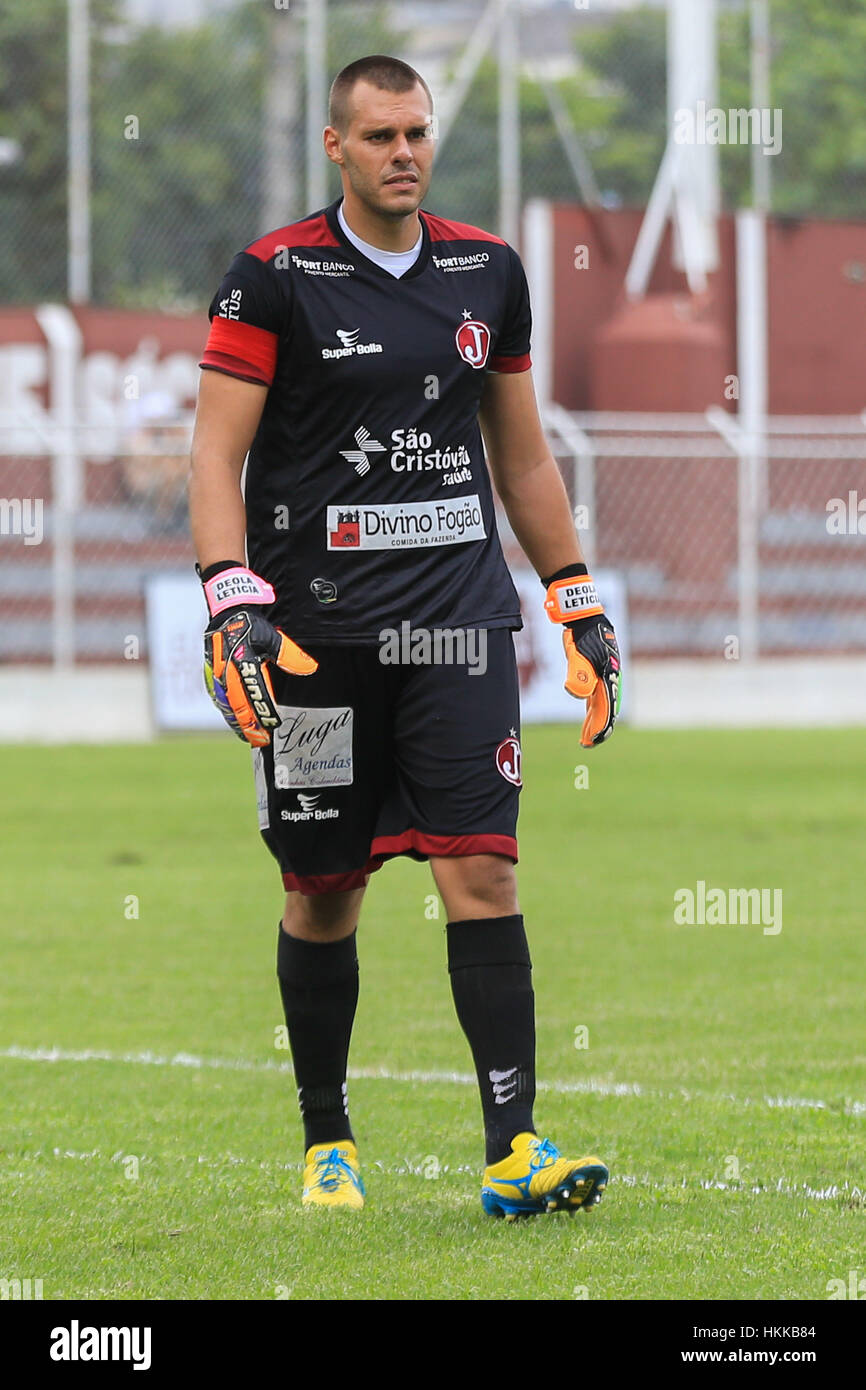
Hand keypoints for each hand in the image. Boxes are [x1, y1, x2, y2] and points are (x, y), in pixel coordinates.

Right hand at [199, 562, 317, 746]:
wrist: (224, 610)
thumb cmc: (250, 623)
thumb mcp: (272, 636)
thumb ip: (290, 654)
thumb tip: (310, 668)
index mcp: (243, 663)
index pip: (257, 694)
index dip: (265, 712)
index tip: (275, 725)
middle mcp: (227, 672)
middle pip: (239, 706)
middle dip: (250, 726)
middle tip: (261, 741)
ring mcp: (216, 675)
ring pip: (227, 706)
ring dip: (237, 722)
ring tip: (247, 736)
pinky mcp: (210, 675)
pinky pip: (219, 699)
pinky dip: (227, 712)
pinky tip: (233, 719)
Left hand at [542, 567, 620, 747]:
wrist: (584, 614)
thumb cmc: (581, 634)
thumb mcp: (577, 652)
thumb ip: (577, 673)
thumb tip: (577, 695)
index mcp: (608, 675)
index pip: (606, 707)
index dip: (600, 726)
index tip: (592, 740)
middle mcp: (610, 677)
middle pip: (606, 708)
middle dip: (598, 727)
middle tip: (588, 743)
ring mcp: (605, 674)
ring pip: (602, 703)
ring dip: (595, 719)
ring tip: (587, 736)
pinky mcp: (597, 671)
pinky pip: (597, 694)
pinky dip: (593, 707)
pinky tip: (587, 715)